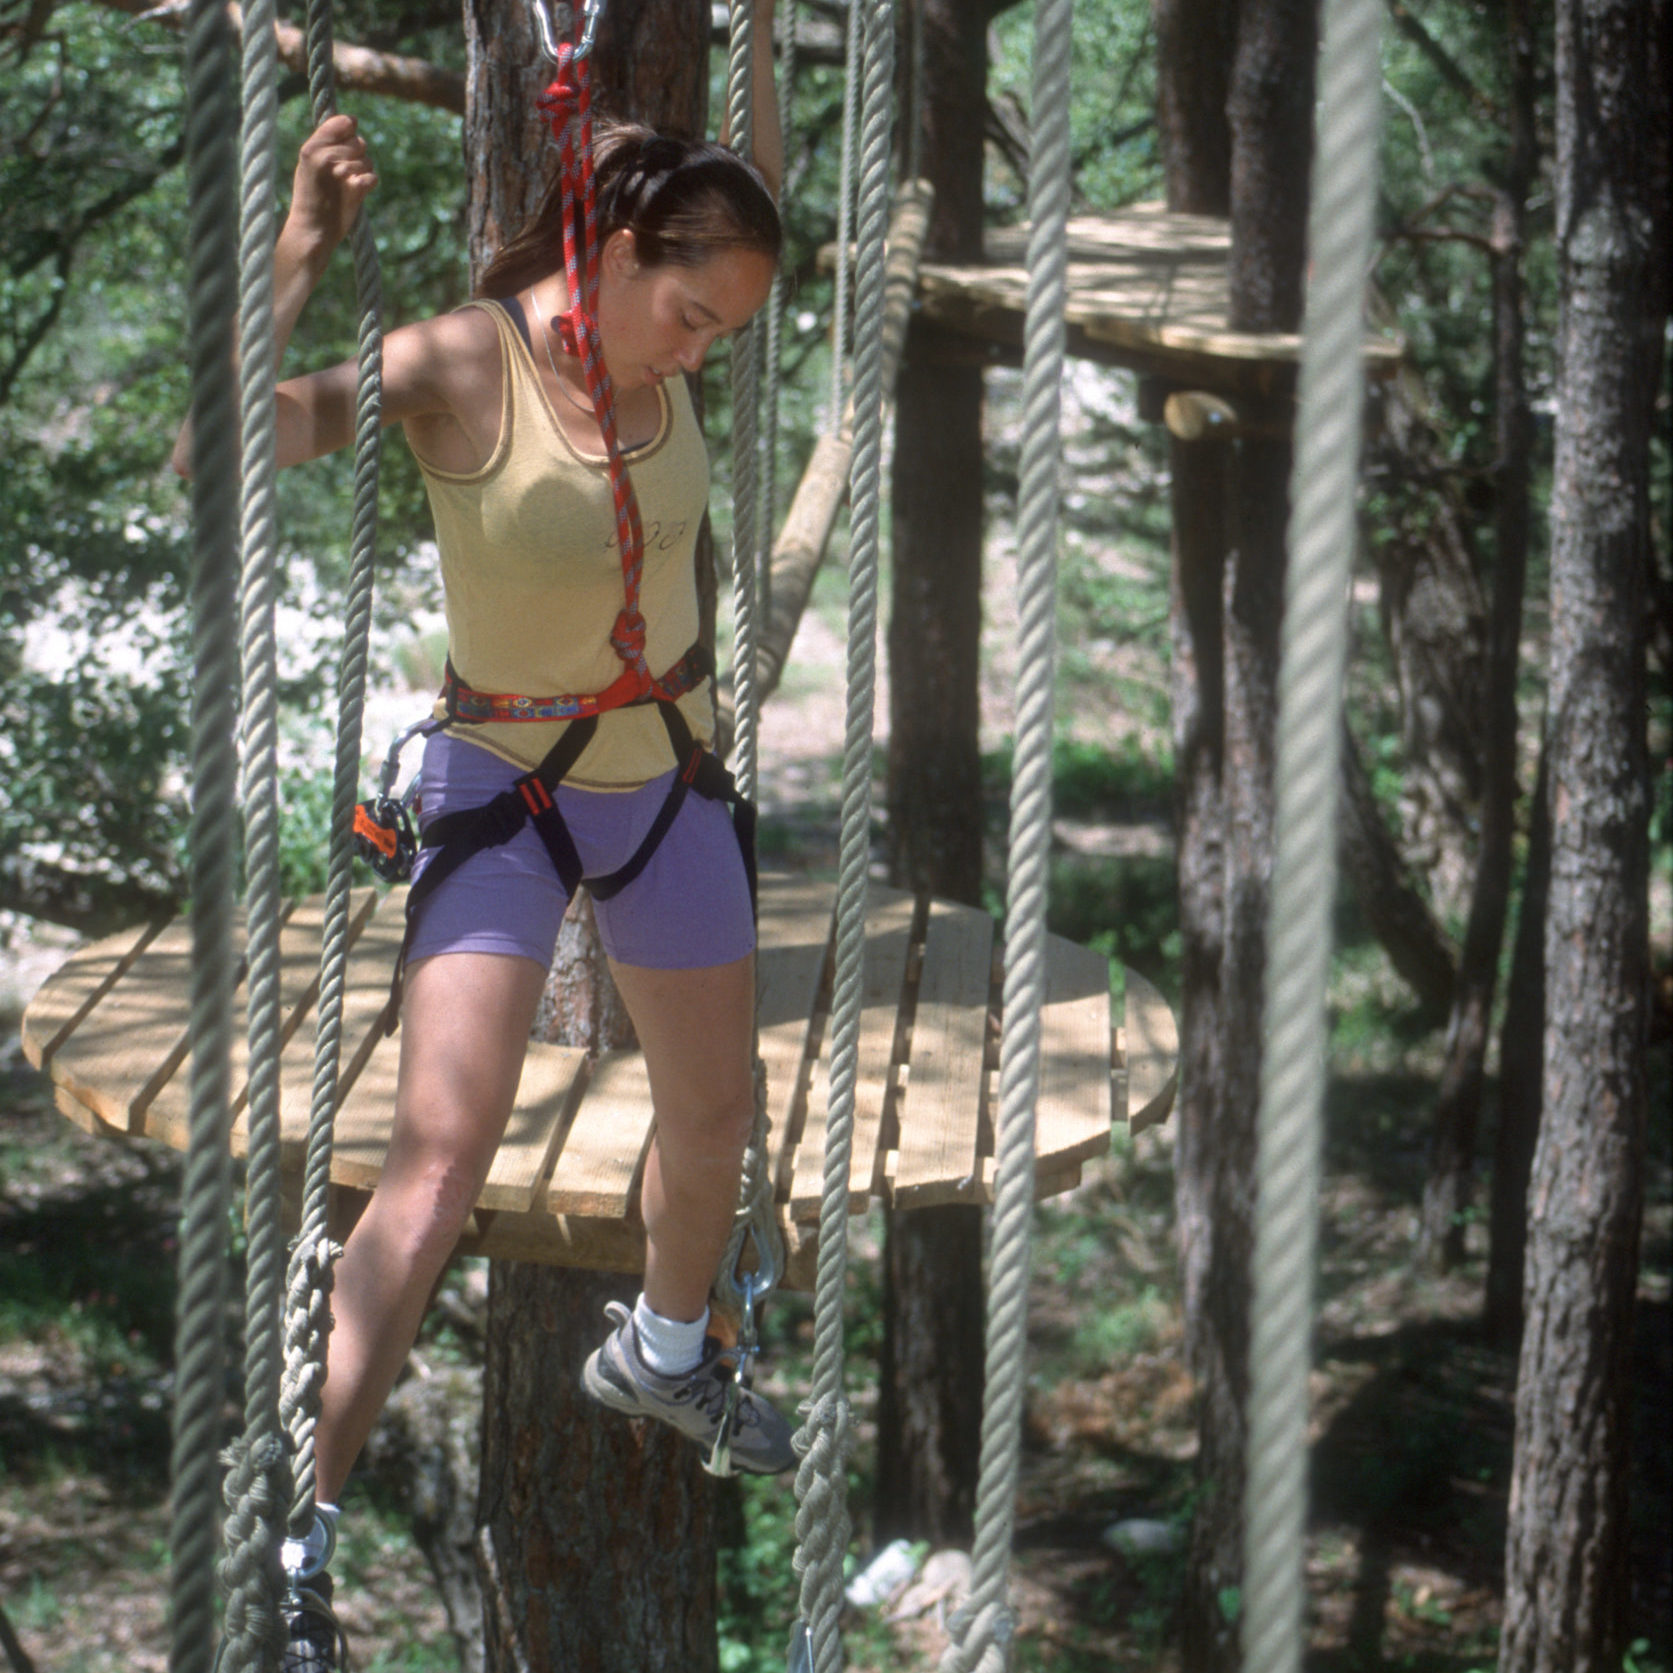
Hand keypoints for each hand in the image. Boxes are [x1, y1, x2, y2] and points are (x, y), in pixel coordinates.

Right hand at [284, 114, 377, 265]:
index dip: (351, 128)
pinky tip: (357, 191)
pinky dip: (368, 184)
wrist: (311, 230)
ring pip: (367, 160)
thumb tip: (352, 120)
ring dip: (363, 172)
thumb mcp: (308, 164)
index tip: (349, 137)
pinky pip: (373, 176)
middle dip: (358, 155)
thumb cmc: (310, 196)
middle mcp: (325, 157)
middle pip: (359, 142)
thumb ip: (326, 142)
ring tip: (347, 185)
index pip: (343, 122)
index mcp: (311, 148)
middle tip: (346, 171)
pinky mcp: (355, 189)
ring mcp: (340, 173)